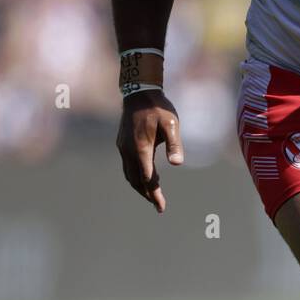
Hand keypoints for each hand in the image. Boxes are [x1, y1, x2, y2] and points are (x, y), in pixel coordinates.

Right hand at [115, 89, 182, 212]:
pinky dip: (135, 176)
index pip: (147, 178)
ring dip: (140, 187)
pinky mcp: (122, 144)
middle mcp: (128, 150)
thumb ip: (174, 144)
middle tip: (159, 206)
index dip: (154, 193)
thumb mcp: (171, 124)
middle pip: (136, 180)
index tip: (161, 206)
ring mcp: (123, 147)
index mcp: (141, 148)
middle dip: (147, 194)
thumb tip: (177, 164)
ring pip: (129, 174)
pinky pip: (127, 166)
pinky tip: (143, 179)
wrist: (139, 92)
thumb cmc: (158, 108)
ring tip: (151, 196)